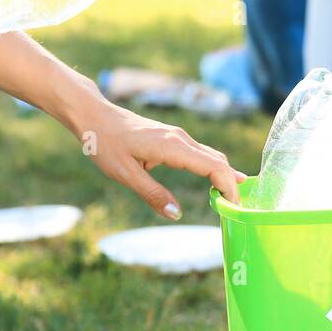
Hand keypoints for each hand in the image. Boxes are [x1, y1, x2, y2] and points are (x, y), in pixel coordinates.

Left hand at [77, 100, 247, 216]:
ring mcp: (178, 136)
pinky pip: (201, 153)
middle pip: (218, 161)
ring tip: (232, 199)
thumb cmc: (106, 143)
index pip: (213, 167)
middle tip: (237, 209)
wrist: (94, 116)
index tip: (234, 207)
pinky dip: (213, 168)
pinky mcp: (173, 138)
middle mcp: (181, 139)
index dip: (228, 187)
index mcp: (173, 147)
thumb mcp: (125, 174)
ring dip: (223, 176)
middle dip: (231, 184)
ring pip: (211, 156)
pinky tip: (217, 180)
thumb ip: (152, 194)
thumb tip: (176, 215)